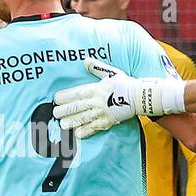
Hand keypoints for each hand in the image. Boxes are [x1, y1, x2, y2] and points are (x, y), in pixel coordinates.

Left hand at [52, 58, 183, 138]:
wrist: (141, 96)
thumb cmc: (126, 84)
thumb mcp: (111, 73)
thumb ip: (97, 68)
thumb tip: (85, 60)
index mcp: (96, 89)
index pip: (77, 93)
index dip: (65, 96)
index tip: (55, 99)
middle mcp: (97, 101)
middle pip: (77, 107)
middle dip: (65, 110)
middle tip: (54, 113)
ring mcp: (103, 112)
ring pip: (84, 118)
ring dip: (72, 122)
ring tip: (62, 125)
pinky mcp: (109, 121)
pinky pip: (95, 127)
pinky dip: (86, 131)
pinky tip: (78, 135)